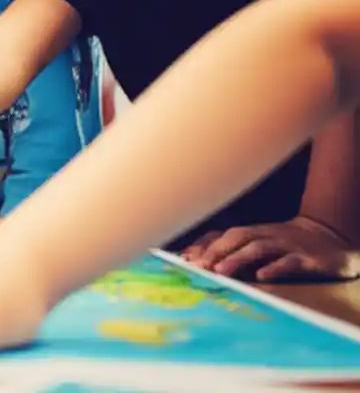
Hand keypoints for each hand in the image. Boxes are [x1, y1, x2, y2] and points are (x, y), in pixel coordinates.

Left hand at [182, 216, 359, 281]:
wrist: (328, 238)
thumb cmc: (283, 246)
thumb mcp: (257, 247)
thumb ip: (230, 253)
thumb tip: (193, 262)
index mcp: (251, 233)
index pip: (222, 235)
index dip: (203, 246)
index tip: (183, 259)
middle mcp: (266, 235)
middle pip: (237, 237)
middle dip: (215, 251)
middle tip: (198, 266)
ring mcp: (286, 245)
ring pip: (259, 247)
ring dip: (238, 258)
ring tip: (221, 271)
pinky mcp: (307, 258)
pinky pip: (289, 262)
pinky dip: (275, 268)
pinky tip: (262, 276)